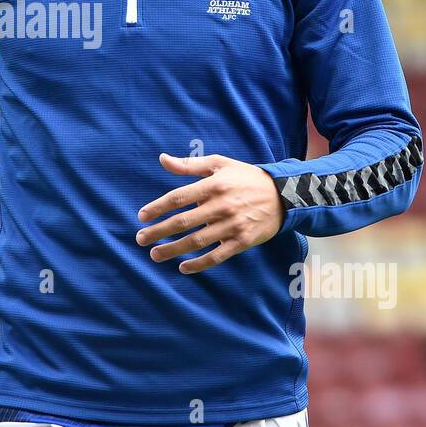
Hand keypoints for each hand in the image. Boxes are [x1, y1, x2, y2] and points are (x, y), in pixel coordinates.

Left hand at [136, 153, 284, 272]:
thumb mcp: (220, 163)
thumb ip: (189, 165)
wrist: (284, 195)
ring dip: (173, 250)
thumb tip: (162, 159)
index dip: (157, 208)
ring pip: (196, 241)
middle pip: (183, 222)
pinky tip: (183, 267)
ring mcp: (232, 225)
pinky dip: (199, 264)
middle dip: (158, 232)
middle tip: (141, 239)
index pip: (178, 198)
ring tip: (155, 255)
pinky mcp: (242, 241)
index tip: (141, 216)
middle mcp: (221, 206)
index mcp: (213, 185)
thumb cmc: (246, 177)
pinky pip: (216, 256)